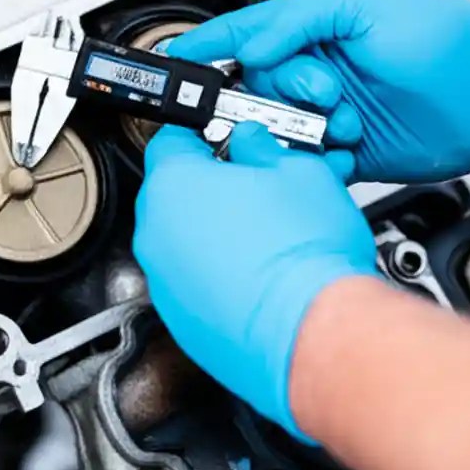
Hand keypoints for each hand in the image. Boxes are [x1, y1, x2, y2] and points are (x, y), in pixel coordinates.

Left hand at [133, 123, 377, 440]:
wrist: (314, 333)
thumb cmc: (306, 257)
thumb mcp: (299, 171)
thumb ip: (263, 147)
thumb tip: (253, 143)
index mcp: (173, 185)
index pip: (172, 140)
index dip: (206, 135)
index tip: (229, 140)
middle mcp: (156, 234)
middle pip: (176, 194)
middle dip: (214, 187)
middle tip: (259, 189)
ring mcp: (164, 283)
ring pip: (185, 243)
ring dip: (217, 235)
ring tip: (268, 238)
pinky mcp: (182, 322)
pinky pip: (195, 285)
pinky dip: (220, 277)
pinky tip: (261, 276)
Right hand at [169, 0, 469, 182]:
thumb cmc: (448, 38)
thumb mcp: (364, 4)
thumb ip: (297, 19)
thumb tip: (250, 45)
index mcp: (318, 27)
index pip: (248, 34)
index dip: (211, 46)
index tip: (179, 58)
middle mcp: (322, 69)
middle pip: (259, 85)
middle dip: (282, 91)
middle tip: (321, 91)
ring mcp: (333, 112)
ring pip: (279, 128)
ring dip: (304, 128)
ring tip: (346, 120)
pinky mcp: (349, 152)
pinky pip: (306, 162)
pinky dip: (314, 161)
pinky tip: (343, 149)